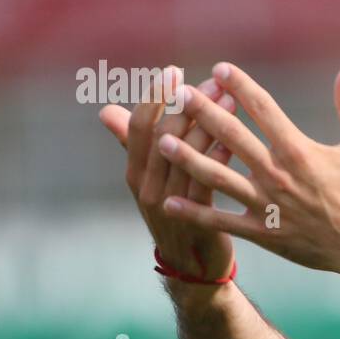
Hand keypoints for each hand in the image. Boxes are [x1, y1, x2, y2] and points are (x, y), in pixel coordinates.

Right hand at [97, 66, 238, 281]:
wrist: (193, 267)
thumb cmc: (176, 211)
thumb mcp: (151, 178)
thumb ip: (134, 144)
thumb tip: (105, 110)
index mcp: (135, 172)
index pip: (140, 126)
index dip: (156, 97)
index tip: (174, 71)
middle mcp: (147, 187)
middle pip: (165, 136)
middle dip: (190, 105)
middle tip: (214, 83)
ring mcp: (170, 206)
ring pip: (188, 157)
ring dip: (209, 125)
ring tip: (230, 101)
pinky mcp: (196, 221)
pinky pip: (207, 183)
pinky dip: (218, 159)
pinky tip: (233, 141)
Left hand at [154, 61, 339, 281]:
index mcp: (300, 151)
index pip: (264, 109)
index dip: (240, 85)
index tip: (219, 69)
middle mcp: (278, 175)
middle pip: (232, 136)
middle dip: (202, 112)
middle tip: (178, 94)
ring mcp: (267, 205)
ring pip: (218, 176)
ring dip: (188, 157)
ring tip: (162, 140)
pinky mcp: (264, 232)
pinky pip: (222, 220)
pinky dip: (195, 211)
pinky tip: (170, 201)